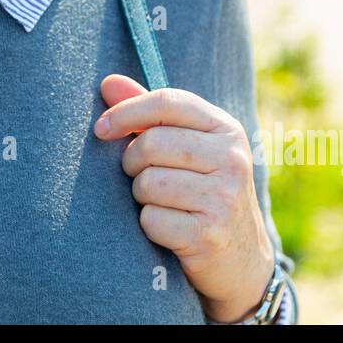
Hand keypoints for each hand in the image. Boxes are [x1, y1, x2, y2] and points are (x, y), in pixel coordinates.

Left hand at [94, 73, 275, 322]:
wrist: (241, 260)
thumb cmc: (203, 192)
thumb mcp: (188, 147)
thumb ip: (148, 114)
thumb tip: (107, 82)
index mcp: (226, 129)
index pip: (168, 102)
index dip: (127, 112)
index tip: (101, 129)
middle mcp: (232, 159)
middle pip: (151, 144)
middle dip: (133, 162)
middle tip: (143, 176)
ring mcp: (224, 198)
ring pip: (148, 182)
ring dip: (142, 196)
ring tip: (162, 203)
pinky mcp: (209, 234)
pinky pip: (151, 219)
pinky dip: (149, 225)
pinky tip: (168, 229)